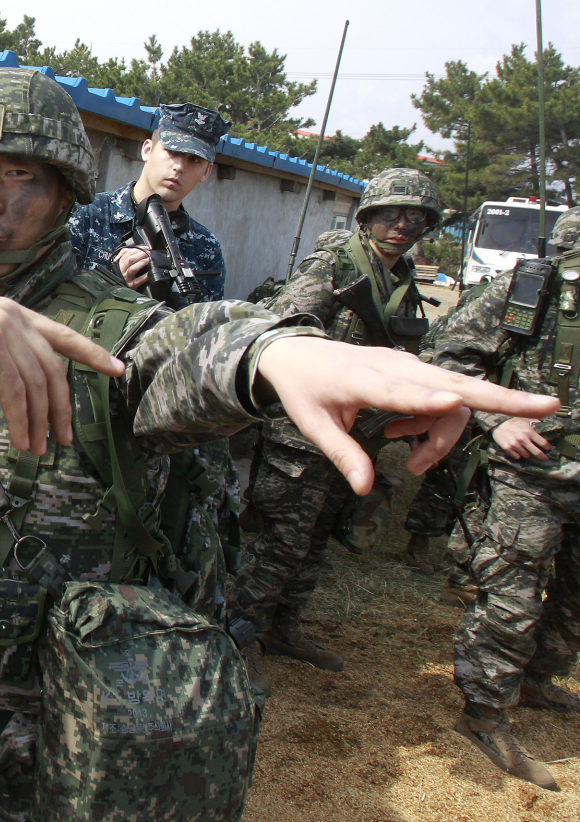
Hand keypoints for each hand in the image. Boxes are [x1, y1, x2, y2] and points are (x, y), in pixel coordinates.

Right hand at [0, 293, 123, 454]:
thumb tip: (15, 373)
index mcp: (12, 311)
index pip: (62, 334)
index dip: (92, 353)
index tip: (118, 369)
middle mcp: (12, 316)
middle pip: (54, 366)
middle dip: (63, 405)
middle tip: (67, 436)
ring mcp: (0, 330)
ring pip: (36, 384)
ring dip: (40, 422)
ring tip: (38, 449)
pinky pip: (14, 393)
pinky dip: (20, 420)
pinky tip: (19, 440)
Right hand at [113, 247, 152, 289]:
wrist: (122, 287)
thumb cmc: (125, 272)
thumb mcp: (124, 262)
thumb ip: (128, 253)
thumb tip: (142, 248)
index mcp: (120, 262)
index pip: (127, 253)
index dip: (137, 249)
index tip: (146, 248)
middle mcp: (122, 269)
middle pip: (130, 260)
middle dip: (141, 254)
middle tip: (149, 253)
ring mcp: (126, 277)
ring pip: (133, 269)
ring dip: (142, 263)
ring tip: (149, 260)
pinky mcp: (131, 285)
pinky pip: (137, 281)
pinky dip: (144, 277)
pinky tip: (149, 273)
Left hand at [255, 338, 558, 493]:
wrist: (294, 352)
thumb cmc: (304, 390)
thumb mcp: (313, 426)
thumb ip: (343, 455)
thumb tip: (364, 490)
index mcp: (362, 379)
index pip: (400, 389)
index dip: (426, 400)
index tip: (454, 403)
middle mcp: (393, 367)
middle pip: (454, 384)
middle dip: (501, 397)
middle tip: (548, 406)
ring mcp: (407, 365)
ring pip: (453, 394)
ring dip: (444, 434)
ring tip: (411, 460)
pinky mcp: (412, 368)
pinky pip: (440, 394)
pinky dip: (433, 420)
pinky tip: (398, 434)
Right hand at [493, 417, 551, 459]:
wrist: (497, 424)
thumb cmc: (514, 422)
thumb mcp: (526, 419)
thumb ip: (536, 422)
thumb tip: (548, 424)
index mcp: (529, 432)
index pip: (543, 443)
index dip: (548, 447)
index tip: (548, 448)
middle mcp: (522, 439)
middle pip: (537, 452)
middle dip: (543, 457)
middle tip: (545, 458)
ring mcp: (514, 444)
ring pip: (527, 455)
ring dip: (528, 454)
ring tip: (527, 450)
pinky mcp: (507, 448)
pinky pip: (517, 457)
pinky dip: (518, 455)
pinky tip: (518, 451)